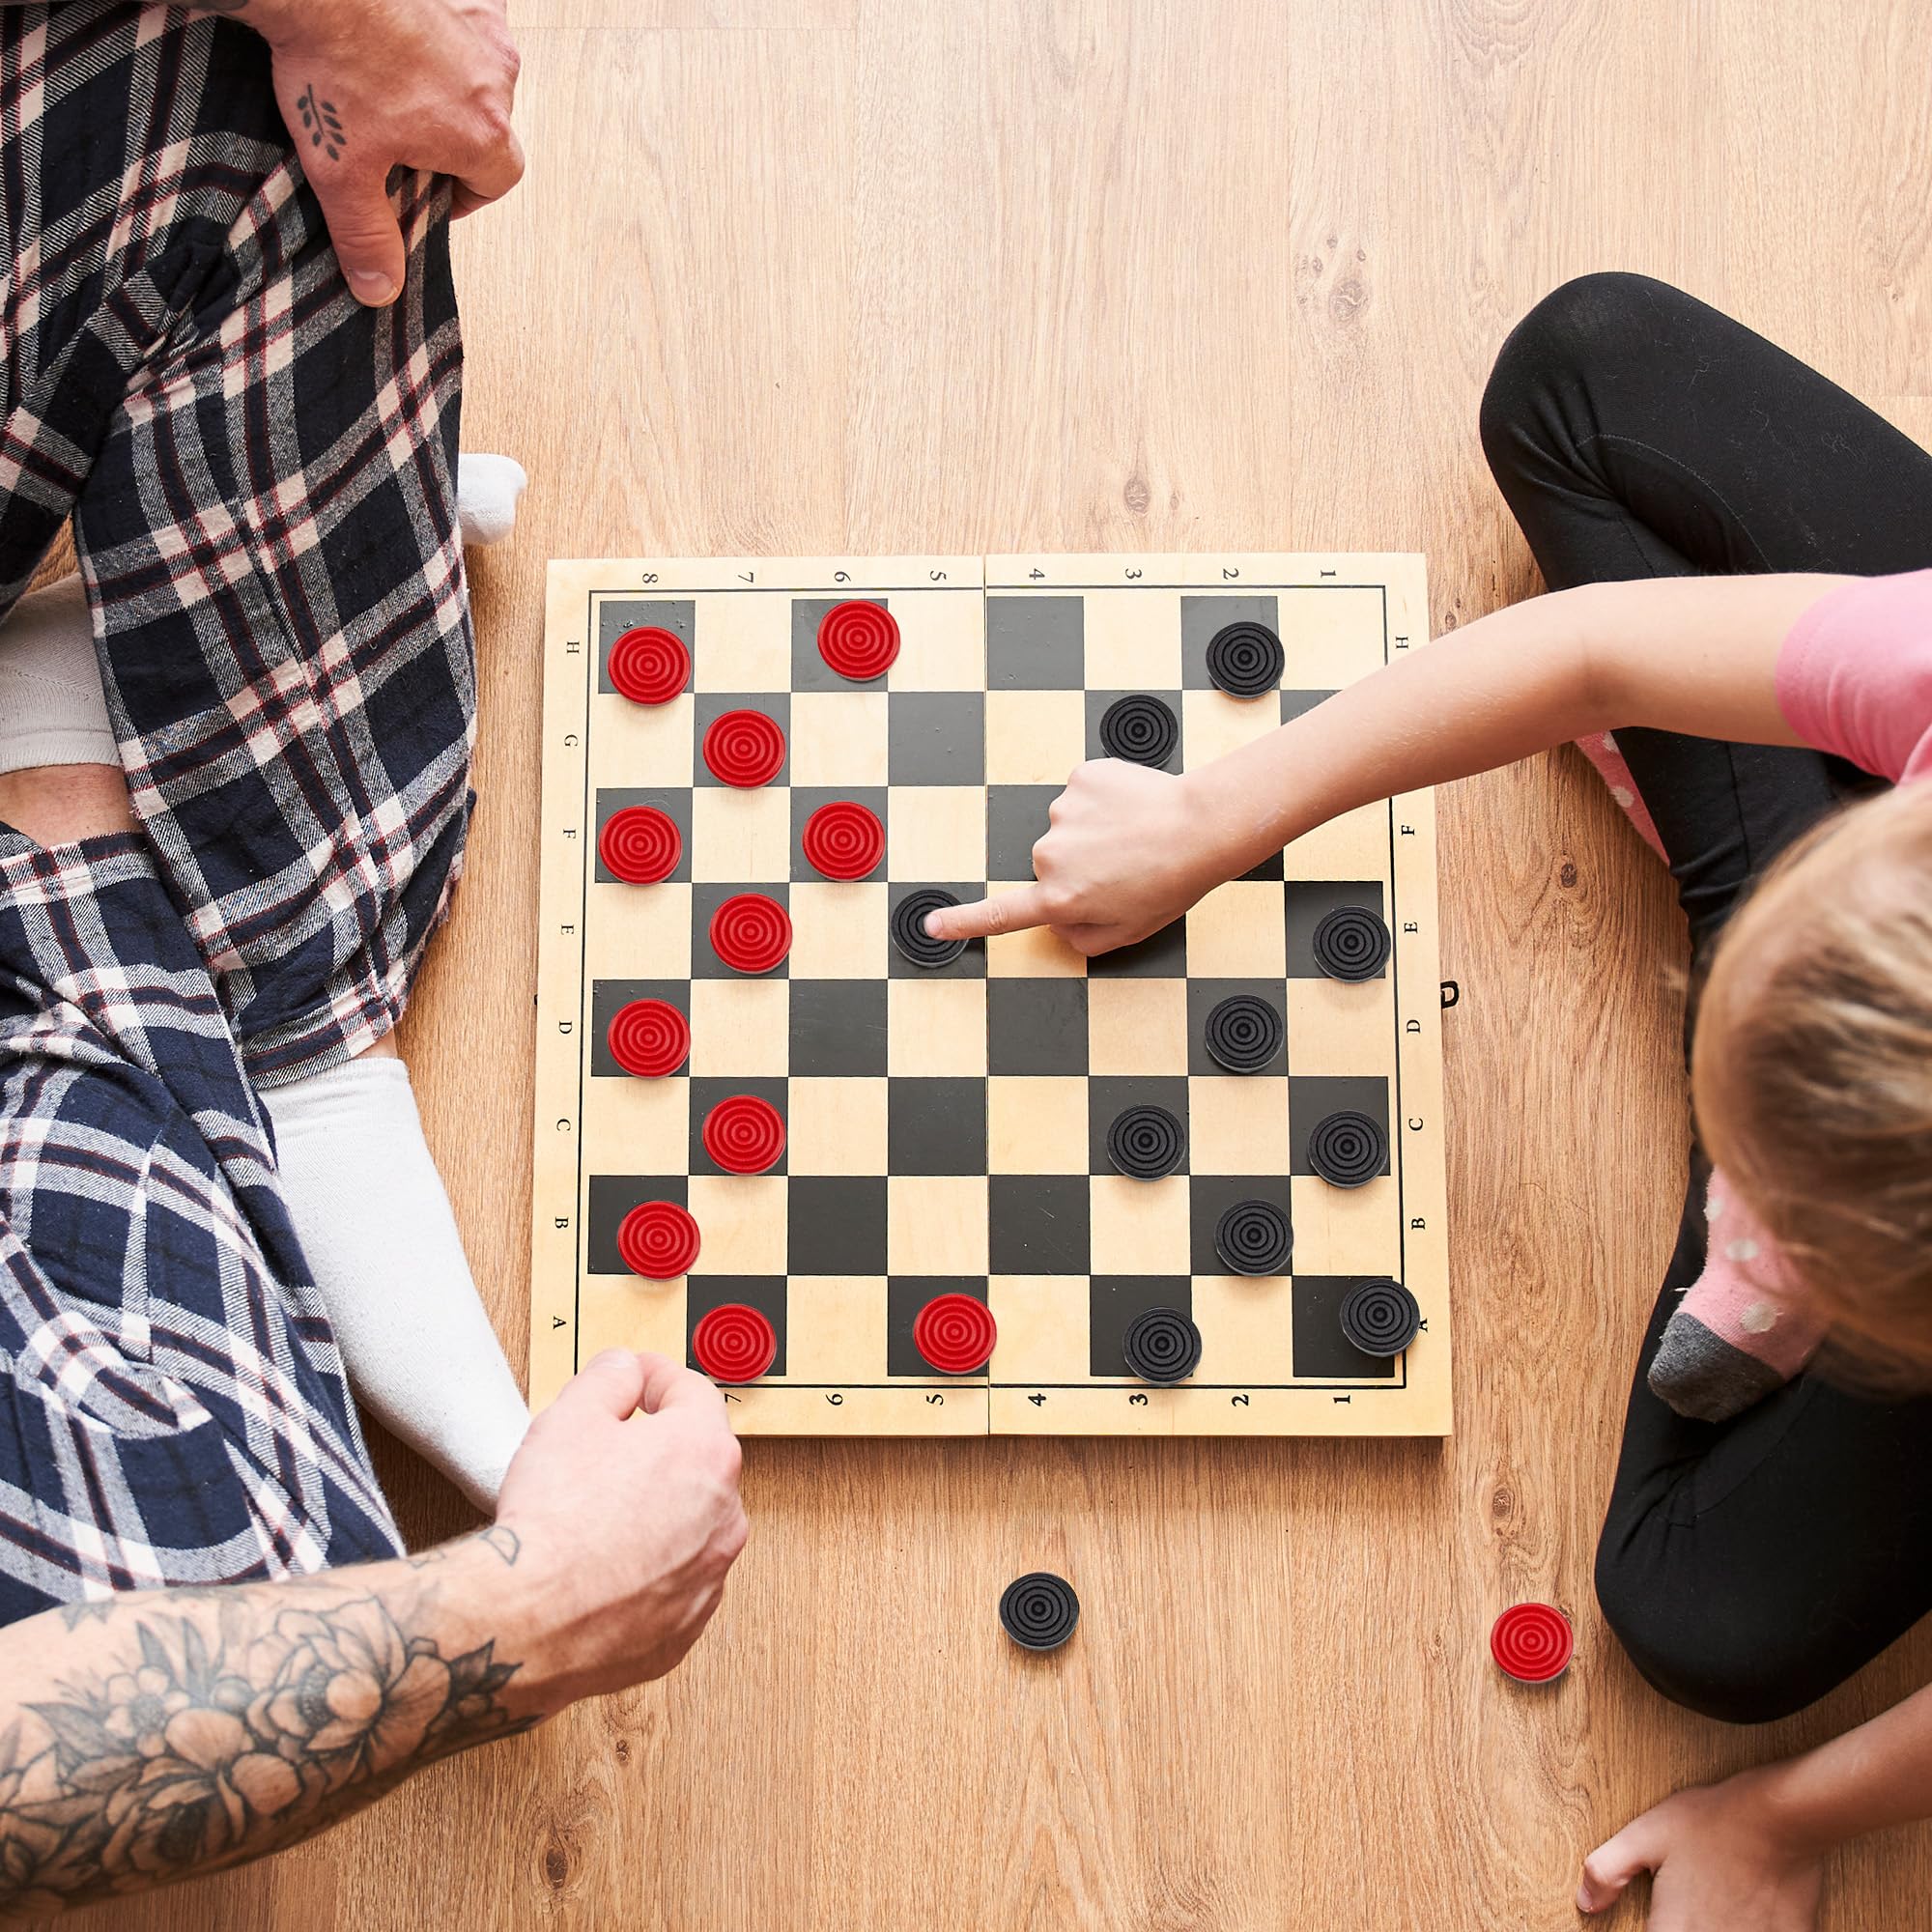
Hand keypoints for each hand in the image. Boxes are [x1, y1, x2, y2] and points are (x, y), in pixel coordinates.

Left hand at [242, 0, 523, 303]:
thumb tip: (381, 291)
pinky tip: (401, 31)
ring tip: (390, 76)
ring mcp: (486, 23)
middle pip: (487, 124)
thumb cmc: (333, 63)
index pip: (498, 181)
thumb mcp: (342, 170)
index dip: (466, 192)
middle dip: (450, 134)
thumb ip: (366, 234)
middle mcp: (498, 78)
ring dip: (446, 80)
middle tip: (396, 133)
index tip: (431, 189)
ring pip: (477, 70)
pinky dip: (442, 28)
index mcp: (482, 133)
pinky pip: (468, 17)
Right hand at [495, 1351, 747, 1701]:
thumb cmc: (554, 1523)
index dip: (655, 1377)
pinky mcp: (685, 1627)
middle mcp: (724, 1513)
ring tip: (600, 1513)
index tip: (636, 1379)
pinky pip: (673, 1583)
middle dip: (657, 1447)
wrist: (531, 1620)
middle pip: (697, 1459)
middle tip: (608, 1446)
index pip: (692, 1392)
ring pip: (690, 1524)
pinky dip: (648, 1571)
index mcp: (705, 1451)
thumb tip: (623, 1370)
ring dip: (657, 1511)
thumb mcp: (572, 1416)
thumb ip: (608, 1378)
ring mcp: (710, 1575)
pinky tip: (604, 1566)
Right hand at [926, 760, 1234, 954]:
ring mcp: (1062, 813)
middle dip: (1080, 865)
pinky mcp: (1081, 777)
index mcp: (1060, 898)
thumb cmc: (1171, 882)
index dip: (963, 922)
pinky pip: (1084, 791)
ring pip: (1069, 825)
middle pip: (1051, 863)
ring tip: (1135, 835)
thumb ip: (1081, 937)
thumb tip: (1058, 922)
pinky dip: (1104, 797)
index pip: (999, 915)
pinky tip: (1132, 807)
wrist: (1202, 827)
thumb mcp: (1127, 932)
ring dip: (1095, 829)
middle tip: (1125, 865)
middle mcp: (1050, 856)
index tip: (932, 924)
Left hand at [1579, 1770, 1824, 1928]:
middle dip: (1681, 1926)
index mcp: (1674, 1929)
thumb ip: (1606, 1871)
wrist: (1780, 1819)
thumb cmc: (1712, 1823)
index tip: (1659, 1918)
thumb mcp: (1644, 1835)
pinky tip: (1746, 1913)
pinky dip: (1750, 1927)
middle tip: (1687, 1904)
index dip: (1655, 1928)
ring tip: (1715, 1905)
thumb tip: (1584, 1903)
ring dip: (1717, 1926)